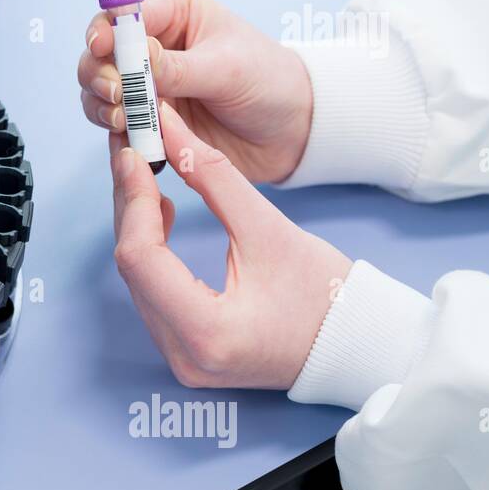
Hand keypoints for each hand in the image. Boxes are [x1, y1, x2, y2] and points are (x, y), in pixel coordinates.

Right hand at [79, 0, 313, 183]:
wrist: (288, 132)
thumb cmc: (268, 82)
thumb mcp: (227, 69)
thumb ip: (178, 67)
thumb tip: (135, 58)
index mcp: (173, 9)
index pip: (124, 11)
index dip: (106, 28)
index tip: (102, 48)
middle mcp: (150, 42)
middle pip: (99, 52)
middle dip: (100, 74)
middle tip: (118, 95)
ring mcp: (143, 82)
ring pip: (97, 89)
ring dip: (102, 105)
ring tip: (126, 120)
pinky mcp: (143, 116)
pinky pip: (111, 123)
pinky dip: (114, 132)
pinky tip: (131, 138)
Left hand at [110, 102, 350, 389]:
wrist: (357, 346)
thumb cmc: (328, 295)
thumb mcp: (270, 227)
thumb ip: (212, 177)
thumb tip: (167, 129)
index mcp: (208, 333)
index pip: (141, 258)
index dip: (133, 199)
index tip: (133, 155)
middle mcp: (185, 356)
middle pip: (133, 268)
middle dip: (131, 205)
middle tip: (133, 153)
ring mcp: (181, 360)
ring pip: (137, 280)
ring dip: (138, 225)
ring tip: (147, 176)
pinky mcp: (185, 353)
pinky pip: (151, 294)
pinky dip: (151, 251)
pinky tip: (161, 214)